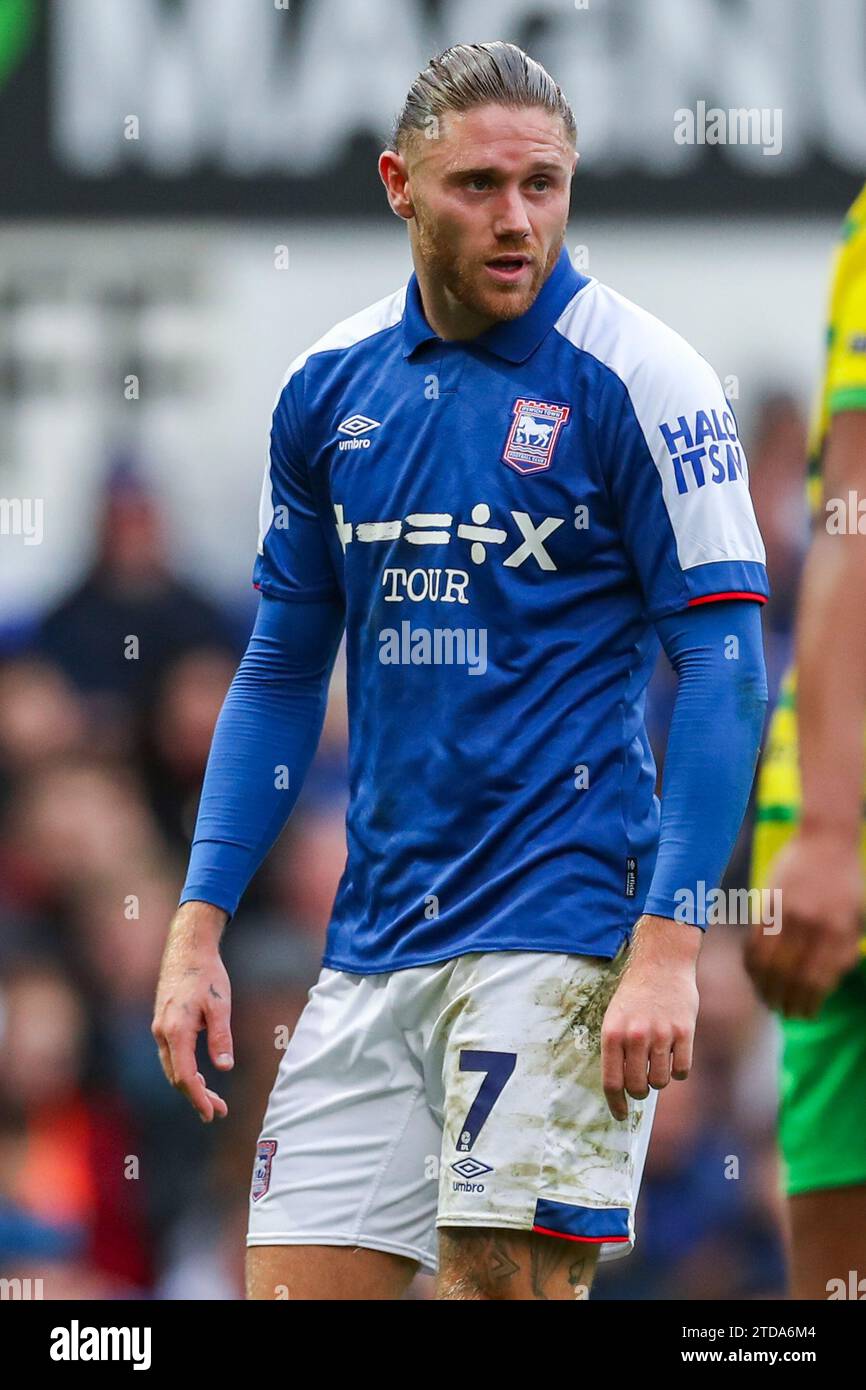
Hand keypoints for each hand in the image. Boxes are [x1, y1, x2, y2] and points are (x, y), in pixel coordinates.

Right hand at [152, 901, 232, 1121]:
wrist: (187, 948)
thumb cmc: (207, 974)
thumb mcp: (220, 1005)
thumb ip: (220, 1036)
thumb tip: (223, 1067)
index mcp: (176, 1030)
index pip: (185, 1076)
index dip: (198, 1098)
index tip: (211, 1113)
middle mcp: (162, 1032)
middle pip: (176, 1076)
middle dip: (196, 1097)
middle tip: (218, 1111)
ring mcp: (159, 1028)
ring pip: (172, 1067)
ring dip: (190, 1086)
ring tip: (212, 1100)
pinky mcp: (162, 1023)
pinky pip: (171, 1056)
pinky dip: (184, 1070)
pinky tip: (200, 1075)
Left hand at [601, 913, 700, 1120]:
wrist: (662, 964)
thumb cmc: (635, 994)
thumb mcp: (615, 1017)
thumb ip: (617, 1050)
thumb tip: (621, 1087)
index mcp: (612, 1033)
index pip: (611, 1082)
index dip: (616, 1104)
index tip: (621, 1115)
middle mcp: (635, 1036)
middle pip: (637, 1087)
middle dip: (639, 1091)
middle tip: (642, 1082)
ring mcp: (661, 1034)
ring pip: (660, 1081)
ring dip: (659, 1079)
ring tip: (658, 1062)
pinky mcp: (684, 1032)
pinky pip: (682, 1070)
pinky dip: (678, 1070)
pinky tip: (675, 1056)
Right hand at [744, 831, 862, 1017]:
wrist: (826, 840)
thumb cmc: (846, 884)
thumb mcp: (857, 920)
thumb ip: (843, 953)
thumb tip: (822, 986)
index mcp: (838, 932)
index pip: (816, 982)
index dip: (807, 1004)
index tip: (803, 1014)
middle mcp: (812, 925)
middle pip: (789, 977)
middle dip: (784, 1001)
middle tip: (782, 1011)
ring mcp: (787, 914)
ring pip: (766, 964)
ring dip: (763, 987)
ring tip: (766, 998)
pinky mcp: (767, 904)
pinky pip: (753, 943)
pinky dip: (751, 964)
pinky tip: (754, 974)